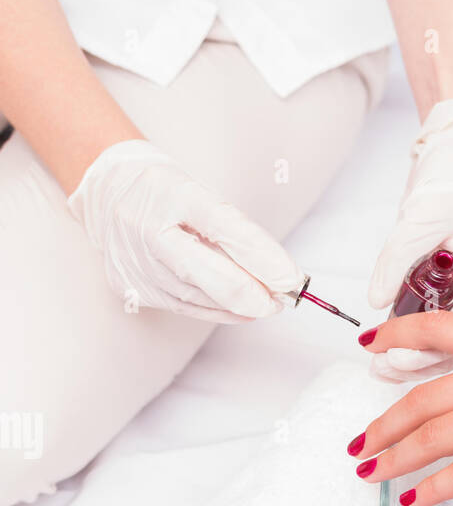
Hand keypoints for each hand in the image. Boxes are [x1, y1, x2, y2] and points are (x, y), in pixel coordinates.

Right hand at [68, 140, 306, 322]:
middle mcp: (149, 229)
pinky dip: (217, 311)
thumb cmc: (164, 194)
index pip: (226, 227)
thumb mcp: (201, 195)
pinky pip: (184, 307)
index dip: (263, 257)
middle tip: (282, 301)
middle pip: (208, 272)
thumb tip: (278, 276)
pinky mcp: (132, 287)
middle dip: (252, 293)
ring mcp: (137, 262)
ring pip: (199, 296)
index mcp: (171, 194)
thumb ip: (237, 233)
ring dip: (239, 305)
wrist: (105, 194)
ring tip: (266, 303)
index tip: (292, 278)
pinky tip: (240, 312)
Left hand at [348, 311, 452, 505]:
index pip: (441, 329)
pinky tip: (413, 499)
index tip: (369, 344)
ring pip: (435, 434)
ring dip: (396, 456)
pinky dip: (433, 487)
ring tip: (371, 474)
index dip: (397, 335)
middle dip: (385, 423)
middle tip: (360, 443)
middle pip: (425, 396)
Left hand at [367, 97, 452, 381]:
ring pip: (448, 338)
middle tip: (382, 370)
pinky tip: (391, 349)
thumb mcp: (420, 218)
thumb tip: (376, 300)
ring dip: (415, 355)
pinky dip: (415, 338)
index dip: (431, 344)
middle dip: (419, 360)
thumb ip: (396, 261)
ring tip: (381, 368)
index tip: (398, 354)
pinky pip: (438, 322)